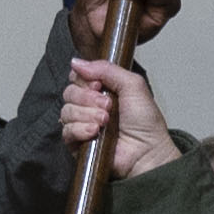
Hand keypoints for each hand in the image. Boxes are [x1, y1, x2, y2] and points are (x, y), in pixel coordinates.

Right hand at [61, 59, 177, 179]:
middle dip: (87, 98)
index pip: (77, 77)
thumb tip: (77, 62)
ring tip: (105, 122)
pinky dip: (80, 129)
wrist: (147, 151)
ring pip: (66, 111)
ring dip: (87, 114)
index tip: (99, 86)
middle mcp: (90, 106)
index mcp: (102, 90)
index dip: (84, 80)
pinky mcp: (78, 143)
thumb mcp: (132, 85)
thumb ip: (106, 69)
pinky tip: (95, 132)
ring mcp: (83, 125)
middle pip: (69, 92)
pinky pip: (66, 131)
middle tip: (108, 106)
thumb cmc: (146, 123)